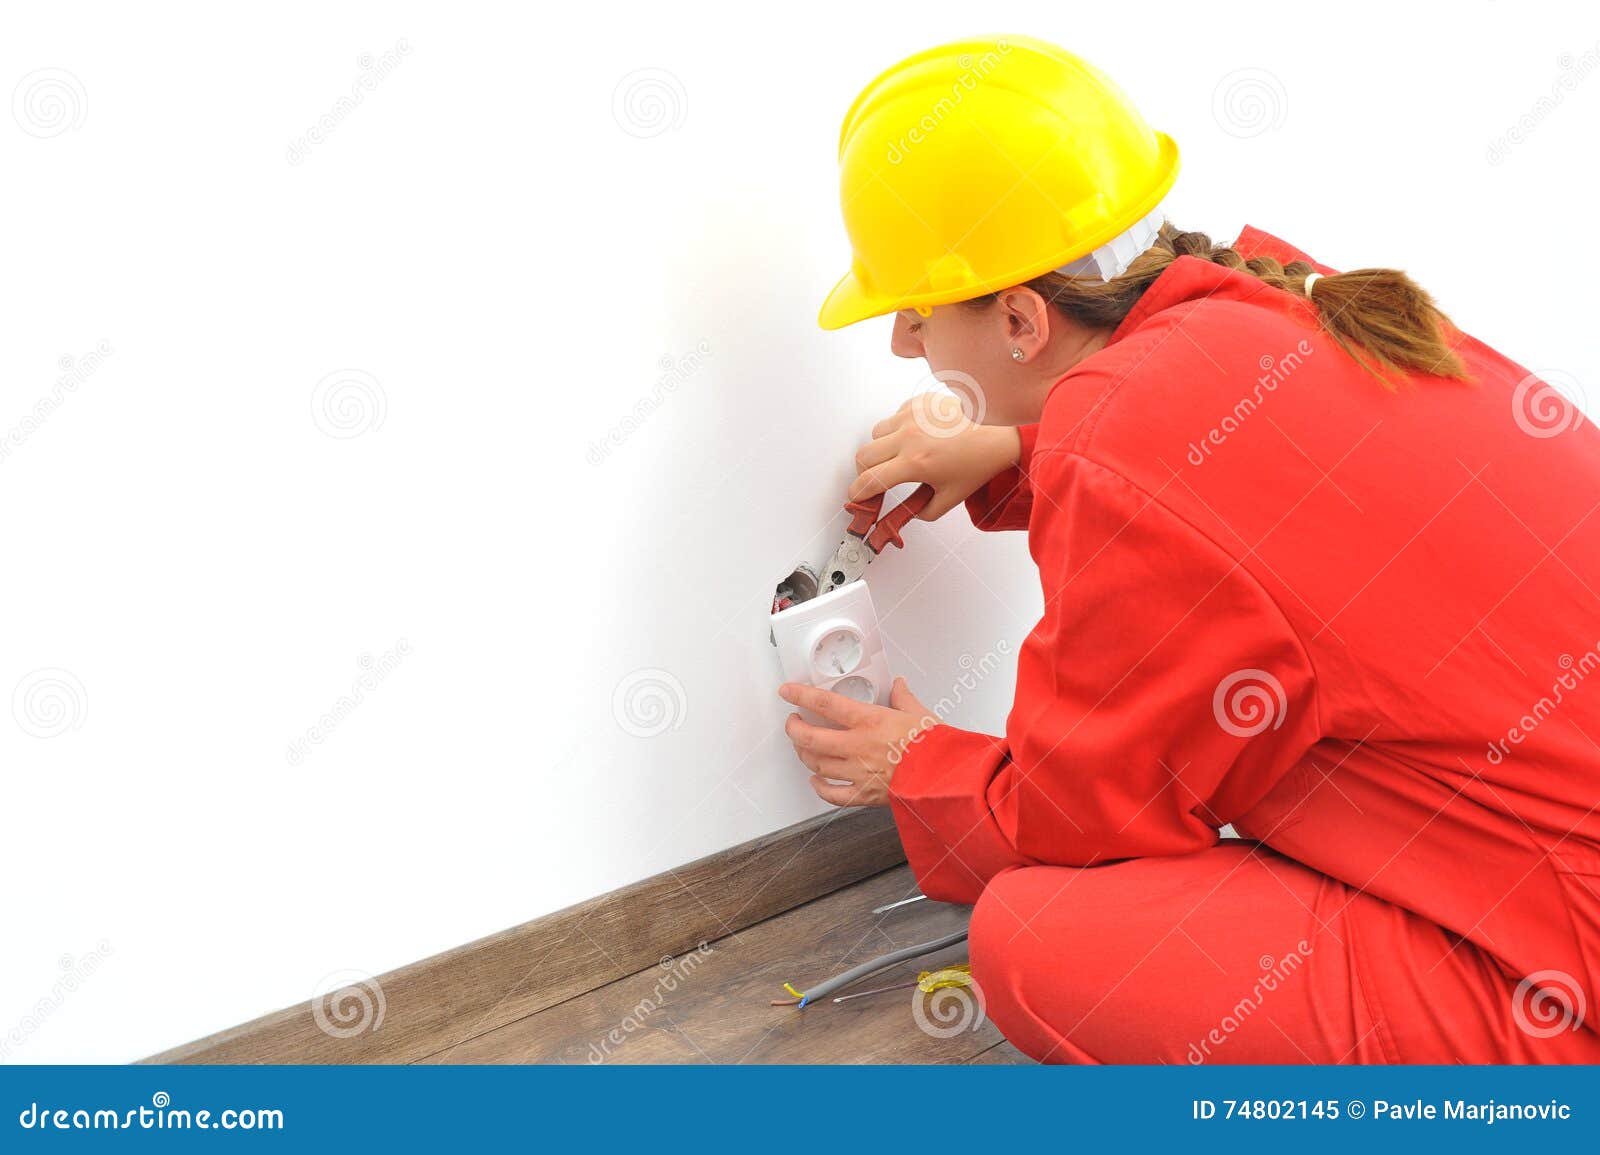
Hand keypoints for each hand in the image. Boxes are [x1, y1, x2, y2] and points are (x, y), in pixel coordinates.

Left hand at [778, 677, 939, 806]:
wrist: (947, 780)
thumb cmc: (937, 748)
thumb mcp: (921, 714)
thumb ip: (903, 698)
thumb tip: (899, 685)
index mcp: (870, 721)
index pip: (825, 703)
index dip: (800, 696)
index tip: (787, 691)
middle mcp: (858, 746)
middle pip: (810, 737)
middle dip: (794, 728)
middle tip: (792, 722)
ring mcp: (858, 772)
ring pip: (816, 764)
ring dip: (804, 754)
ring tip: (802, 746)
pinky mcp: (864, 795)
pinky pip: (832, 794)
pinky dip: (820, 788)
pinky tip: (815, 781)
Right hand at [848, 398, 1021, 520]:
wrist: (999, 432)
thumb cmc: (978, 462)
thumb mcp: (950, 498)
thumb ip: (921, 512)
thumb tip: (905, 511)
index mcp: (916, 462)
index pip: (870, 481)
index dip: (857, 494)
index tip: (856, 498)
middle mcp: (910, 436)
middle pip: (863, 456)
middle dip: (865, 472)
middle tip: (876, 479)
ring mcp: (912, 415)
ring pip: (875, 434)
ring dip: (880, 448)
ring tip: (900, 456)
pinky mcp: (918, 402)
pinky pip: (893, 416)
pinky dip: (898, 429)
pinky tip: (917, 436)